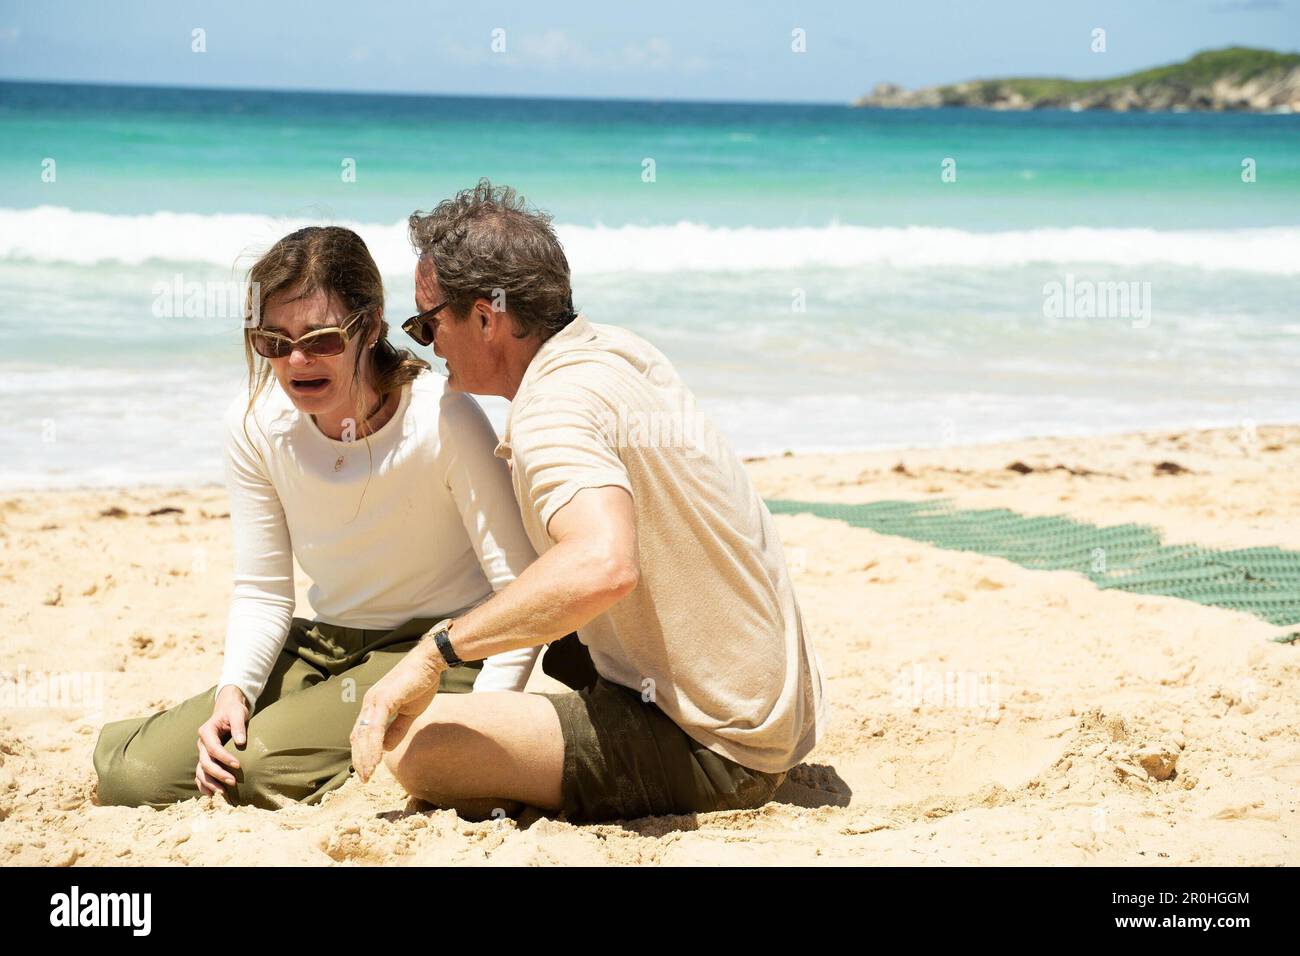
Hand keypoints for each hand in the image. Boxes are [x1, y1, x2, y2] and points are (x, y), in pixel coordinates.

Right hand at [195, 685, 249, 796]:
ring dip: (210, 783)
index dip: (224, 758)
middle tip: (233, 782)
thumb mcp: (237, 713)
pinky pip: (201, 774)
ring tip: (222, 793)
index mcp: (206, 731)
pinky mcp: (206, 758)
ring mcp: (202, 752)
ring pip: (201, 771)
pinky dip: (204, 784)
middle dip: (218, 774)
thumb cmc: (233, 711)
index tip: (238, 765)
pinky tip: (212, 794)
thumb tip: (241, 742)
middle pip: (205, 762)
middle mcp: (201, 743)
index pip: (213, 748)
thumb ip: (238, 726)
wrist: (227, 709)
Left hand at [350, 641, 446, 783]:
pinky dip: (373, 746)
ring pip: (364, 735)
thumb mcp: (409, 712)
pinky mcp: (384, 700)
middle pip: (359, 737)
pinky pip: (375, 728)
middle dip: (360, 760)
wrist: (429, 663)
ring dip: (365, 757)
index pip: (362, 733)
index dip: (362, 753)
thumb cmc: (420, 683)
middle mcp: (370, 703)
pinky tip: (376, 760)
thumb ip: (396, 729)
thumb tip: (385, 748)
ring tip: (368, 775)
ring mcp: (375, 701)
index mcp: (374, 706)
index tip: (367, 771)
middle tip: (364, 779)